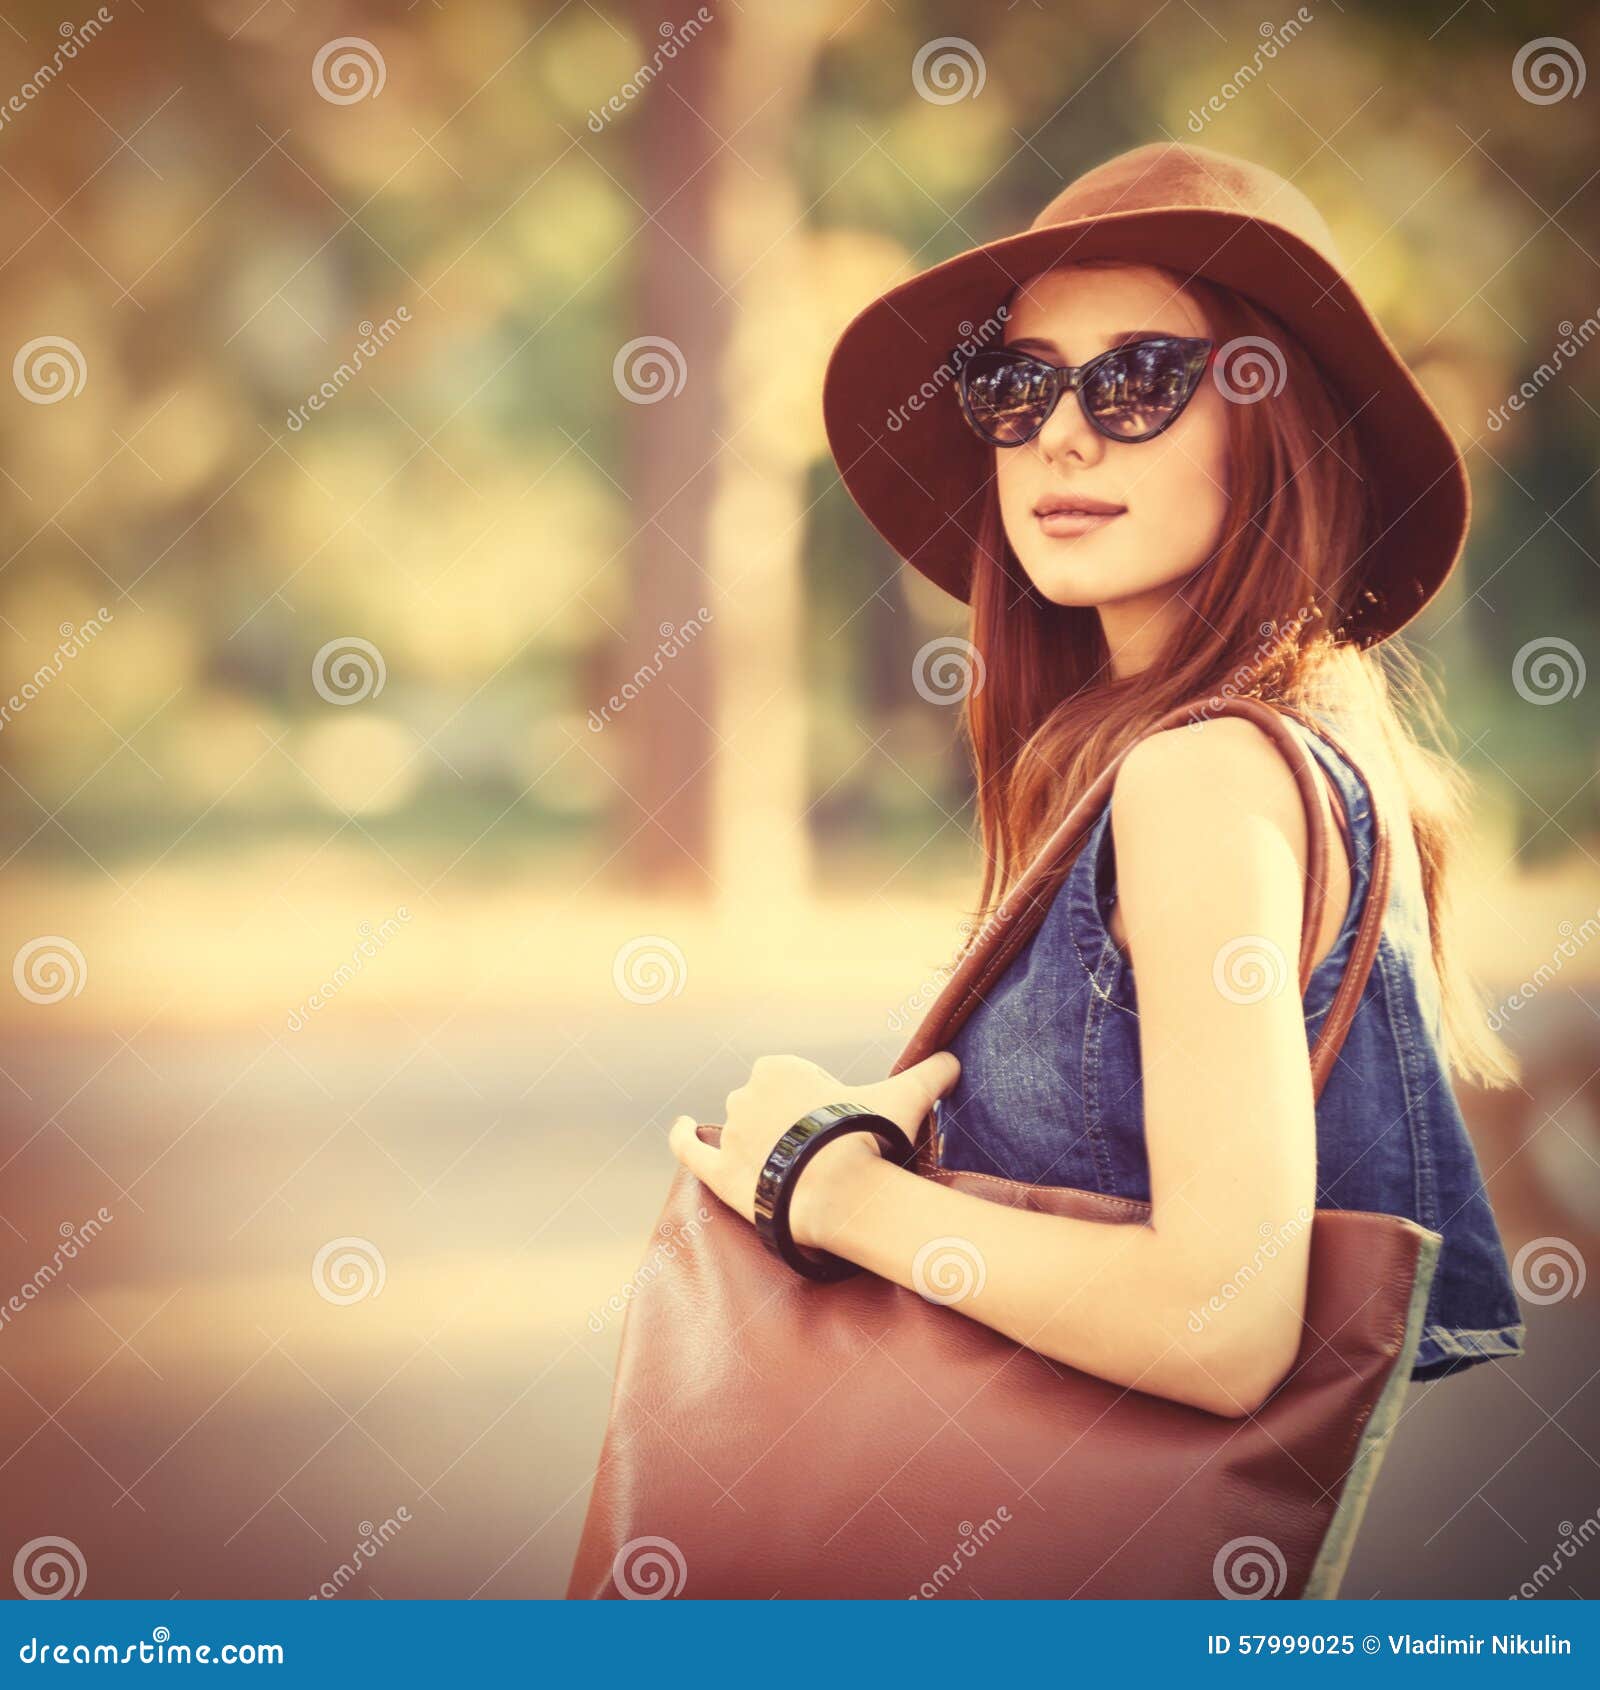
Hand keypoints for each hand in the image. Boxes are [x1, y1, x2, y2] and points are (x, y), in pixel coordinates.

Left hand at [667, 1051, 961, 1245]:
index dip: (806, 1102)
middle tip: (814, 1153)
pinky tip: (678, 1128)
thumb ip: (931, 1074)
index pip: (784, 1079)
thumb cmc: (871, 1137)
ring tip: (789, 1169)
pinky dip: (680, 1139)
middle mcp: (745, 1094)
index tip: (829, 1122)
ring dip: (755, 1146)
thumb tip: (954, 1064)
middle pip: (761, 1107)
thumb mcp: (906, 1097)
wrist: (842, 1190)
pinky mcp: (719, 1172)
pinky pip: (689, 1151)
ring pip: (738, 1134)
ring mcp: (729, 1135)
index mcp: (777, 1068)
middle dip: (782, 1125)